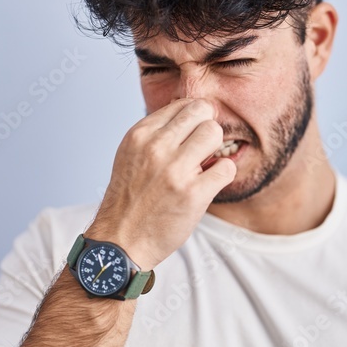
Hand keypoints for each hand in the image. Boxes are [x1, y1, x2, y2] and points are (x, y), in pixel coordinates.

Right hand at [85, 98, 235, 270]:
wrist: (120, 241)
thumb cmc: (129, 200)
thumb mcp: (131, 155)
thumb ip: (156, 134)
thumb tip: (191, 115)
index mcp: (140, 134)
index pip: (182, 104)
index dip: (193, 119)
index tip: (191, 137)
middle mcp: (156, 147)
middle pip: (202, 112)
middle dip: (207, 128)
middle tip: (202, 150)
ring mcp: (175, 170)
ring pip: (215, 132)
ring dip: (216, 150)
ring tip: (203, 167)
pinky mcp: (193, 193)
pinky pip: (226, 167)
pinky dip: (223, 175)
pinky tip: (208, 184)